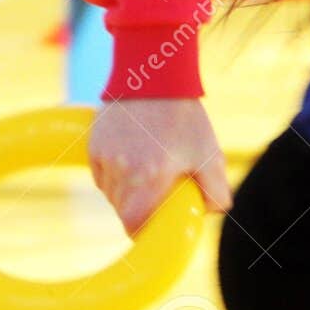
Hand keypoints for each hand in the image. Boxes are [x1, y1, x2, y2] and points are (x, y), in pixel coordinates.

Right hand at [88, 98, 231, 235]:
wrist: (155, 77)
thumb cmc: (185, 118)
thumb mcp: (210, 153)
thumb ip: (216, 189)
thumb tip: (212, 212)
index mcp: (150, 177)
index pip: (133, 225)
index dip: (143, 232)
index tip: (154, 229)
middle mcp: (122, 171)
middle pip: (123, 211)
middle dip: (141, 209)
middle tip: (161, 193)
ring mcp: (104, 158)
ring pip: (112, 194)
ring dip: (128, 192)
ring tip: (150, 168)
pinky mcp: (93, 147)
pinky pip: (102, 176)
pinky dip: (116, 175)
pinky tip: (134, 156)